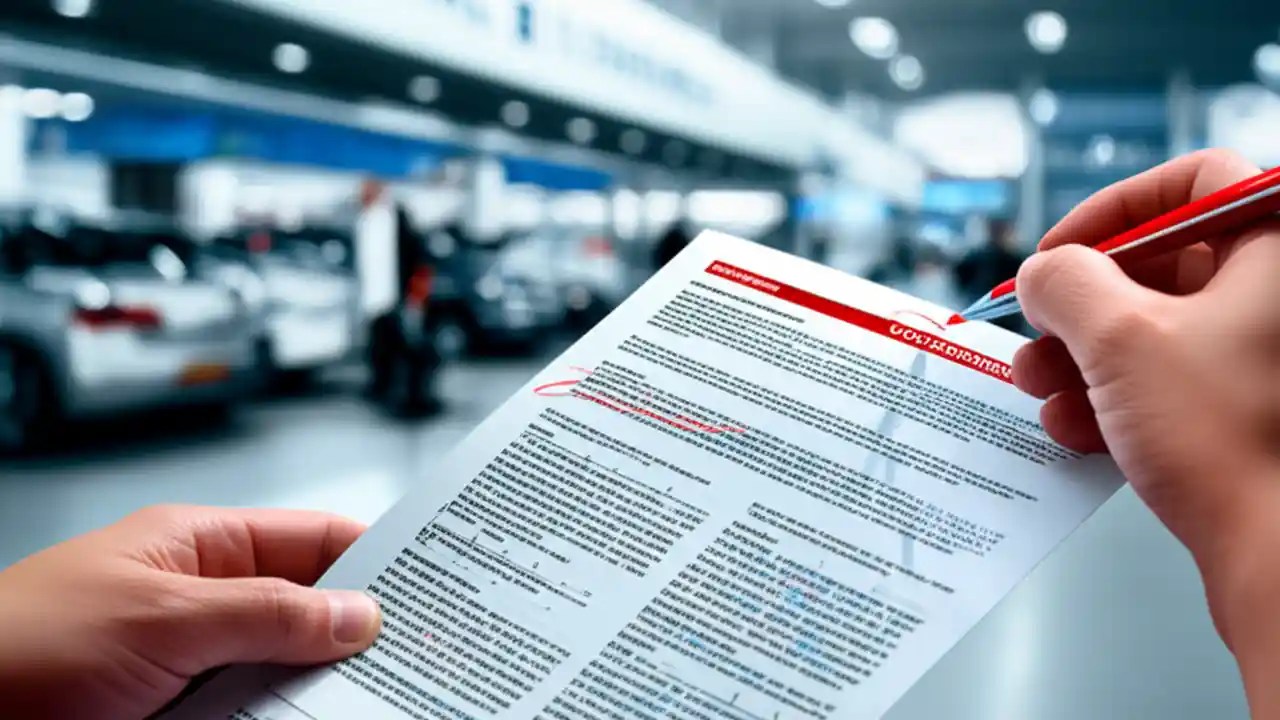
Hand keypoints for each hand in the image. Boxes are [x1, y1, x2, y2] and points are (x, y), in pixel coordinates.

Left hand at [0, 505, 381, 719]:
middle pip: (307, 612)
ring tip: (376, 699)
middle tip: (419, 657)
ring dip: (319, 689)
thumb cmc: (16, 646)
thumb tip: (358, 612)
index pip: (314, 539)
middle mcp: (201, 601)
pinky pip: (250, 714)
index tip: (435, 583)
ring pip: (282, 672)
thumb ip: (267, 614)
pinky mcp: (176, 716)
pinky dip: (281, 719)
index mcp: (200, 546)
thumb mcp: (163, 619)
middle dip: (357, 634)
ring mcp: (188, 663)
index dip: (377, 555)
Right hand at [1012, 149, 1279, 715]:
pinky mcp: (1253, 414)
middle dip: (1082, 304)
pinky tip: (1080, 431)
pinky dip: (1117, 399)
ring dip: (1085, 357)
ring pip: (1159, 330)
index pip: (1196, 180)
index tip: (1060, 252)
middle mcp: (1279, 298)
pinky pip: (1172, 383)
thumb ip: (1066, 283)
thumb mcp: (1121, 338)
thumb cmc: (1229, 439)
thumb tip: (1044, 274)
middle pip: (1166, 264)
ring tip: (1042, 391)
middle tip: (1036, 334)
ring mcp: (1267, 360)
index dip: (1114, 209)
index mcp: (1277, 250)